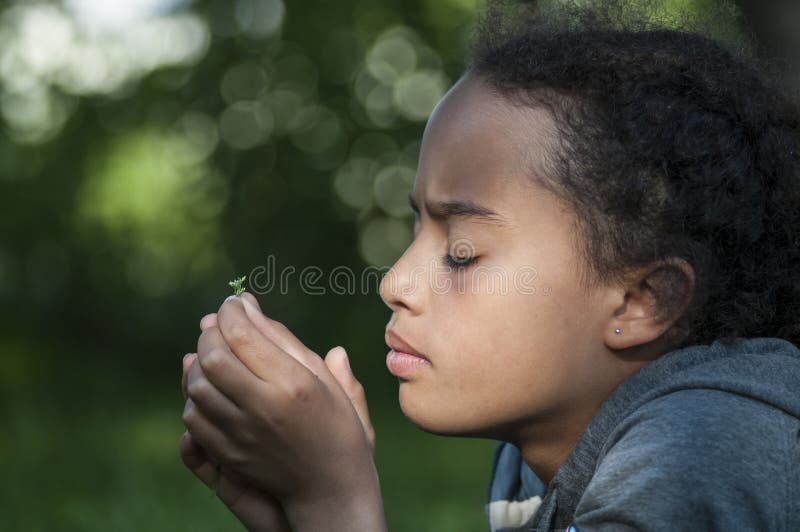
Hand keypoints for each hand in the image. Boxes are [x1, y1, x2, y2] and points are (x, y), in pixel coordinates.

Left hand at [182, 293, 385, 531]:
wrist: (332, 488)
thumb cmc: (337, 426)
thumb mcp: (323, 378)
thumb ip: (286, 341)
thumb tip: (251, 306)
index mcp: (294, 383)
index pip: (242, 334)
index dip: (230, 311)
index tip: (232, 303)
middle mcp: (265, 407)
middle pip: (213, 356)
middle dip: (210, 333)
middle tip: (219, 325)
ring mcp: (243, 434)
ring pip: (198, 386)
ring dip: (199, 362)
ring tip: (213, 353)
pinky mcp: (229, 454)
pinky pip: (194, 417)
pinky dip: (195, 395)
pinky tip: (209, 386)